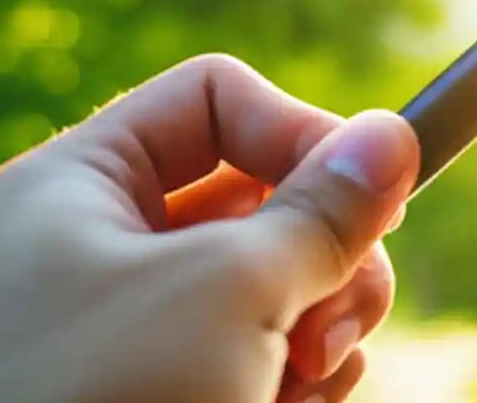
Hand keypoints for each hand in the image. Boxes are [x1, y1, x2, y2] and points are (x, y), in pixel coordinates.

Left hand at [0, 54, 417, 402]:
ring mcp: (146, 325)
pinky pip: (272, 348)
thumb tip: (394, 135)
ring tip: (307, 375)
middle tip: (345, 308)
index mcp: (83, 187)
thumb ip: (322, 209)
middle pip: (266, 194)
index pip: (216, 101)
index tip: (373, 190)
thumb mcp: (228, 291)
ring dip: (324, 323)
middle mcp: (109, 247)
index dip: (300, 130)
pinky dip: (304, 376)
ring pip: (283, 278)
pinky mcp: (179, 388)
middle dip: (326, 251)